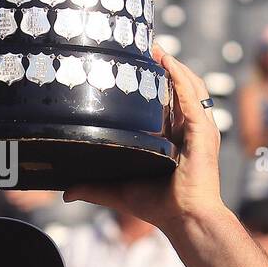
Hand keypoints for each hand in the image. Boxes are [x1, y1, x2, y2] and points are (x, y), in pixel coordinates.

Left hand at [63, 46, 223, 234]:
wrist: (184, 219)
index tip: (140, 64)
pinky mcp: (202, 133)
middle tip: (147, 47)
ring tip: (157, 48)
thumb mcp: (118, 191)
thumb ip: (93, 188)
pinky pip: (192, 98)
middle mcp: (189, 131)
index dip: (158, 82)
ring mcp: (199, 130)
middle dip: (168, 66)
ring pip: (190, 87)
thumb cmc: (158, 207)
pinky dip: (181, 77)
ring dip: (175, 65)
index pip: (169, 102)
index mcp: (175, 139)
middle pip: (181, 88)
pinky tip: (168, 61)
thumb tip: (65, 192)